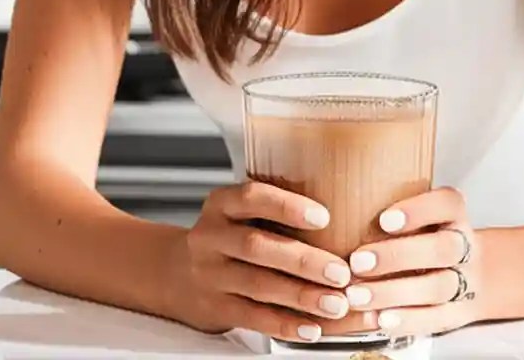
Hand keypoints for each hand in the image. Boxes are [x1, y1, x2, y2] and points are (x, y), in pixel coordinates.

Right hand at [167, 182, 353, 343]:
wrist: (176, 274)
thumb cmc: (228, 240)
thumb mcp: (239, 215)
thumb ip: (277, 215)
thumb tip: (347, 219)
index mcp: (221, 205)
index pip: (251, 197)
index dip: (286, 207)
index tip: (323, 217)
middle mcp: (210, 237)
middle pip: (256, 246)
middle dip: (303, 260)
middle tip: (341, 272)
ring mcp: (209, 274)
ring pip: (257, 285)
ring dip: (301, 296)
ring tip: (336, 304)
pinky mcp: (214, 307)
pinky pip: (252, 317)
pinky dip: (284, 324)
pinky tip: (311, 328)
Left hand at [324, 187, 481, 337]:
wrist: (470, 275)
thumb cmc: (423, 238)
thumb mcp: (413, 217)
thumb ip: (381, 211)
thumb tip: (328, 200)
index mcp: (452, 215)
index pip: (447, 203)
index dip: (419, 211)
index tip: (385, 220)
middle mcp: (461, 246)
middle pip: (443, 248)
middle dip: (398, 256)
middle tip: (357, 262)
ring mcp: (463, 281)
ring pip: (438, 286)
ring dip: (394, 292)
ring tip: (356, 296)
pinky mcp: (456, 312)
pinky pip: (437, 318)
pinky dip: (408, 320)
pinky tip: (380, 318)